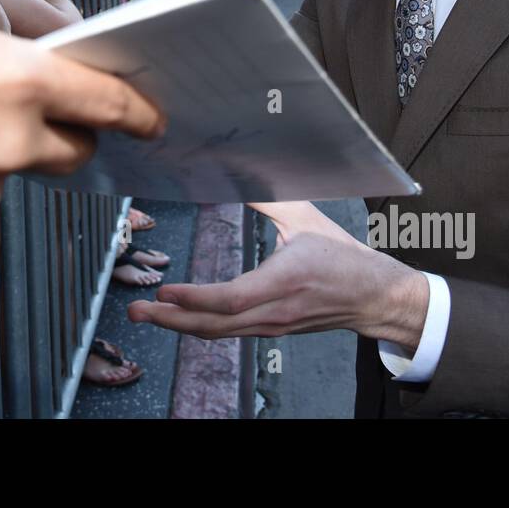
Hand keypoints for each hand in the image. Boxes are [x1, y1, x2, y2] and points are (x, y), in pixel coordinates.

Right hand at [0, 0, 164, 231]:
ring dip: (0, 150)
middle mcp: (5, 145)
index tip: (150, 117)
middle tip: (34, 107)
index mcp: (16, 82)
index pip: (107, 106)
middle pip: (73, 151)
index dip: (136, 111)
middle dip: (68, 131)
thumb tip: (20, 66)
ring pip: (14, 173)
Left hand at [128, 202, 427, 347]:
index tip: (166, 290)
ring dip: (179, 325)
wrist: (372, 296)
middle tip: (136, 310)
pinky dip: (199, 326)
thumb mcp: (305, 219)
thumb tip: (236, 175)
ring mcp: (270, 325)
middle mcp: (274, 310)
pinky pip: (228, 332)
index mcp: (283, 281)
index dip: (195, 298)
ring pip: (218, 333)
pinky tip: (178, 317)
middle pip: (215, 324)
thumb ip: (269, 198)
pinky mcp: (270, 329)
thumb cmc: (342, 257)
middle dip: (171, 319)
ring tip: (147, 314)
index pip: (231, 299)